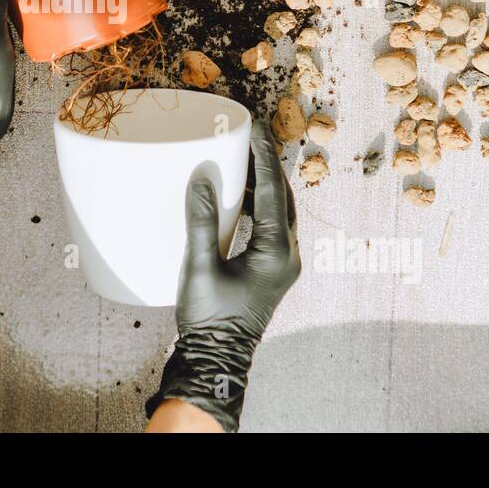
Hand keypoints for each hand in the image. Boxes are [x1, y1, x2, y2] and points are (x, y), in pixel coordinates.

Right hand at [146, 120, 300, 431]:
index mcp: (276, 252)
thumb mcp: (201, 265)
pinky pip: (271, 228)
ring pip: (281, 213)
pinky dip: (259, 206)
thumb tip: (203, 177)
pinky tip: (239, 197)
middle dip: (268, 166)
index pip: (275, 192)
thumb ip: (202, 220)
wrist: (216, 359)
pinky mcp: (270, 271)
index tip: (254, 128)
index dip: (264, 157)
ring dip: (264, 186)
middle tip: (250, 137)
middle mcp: (287, 256)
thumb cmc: (209, 317)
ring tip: (242, 160)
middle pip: (284, 198)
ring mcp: (281, 265)